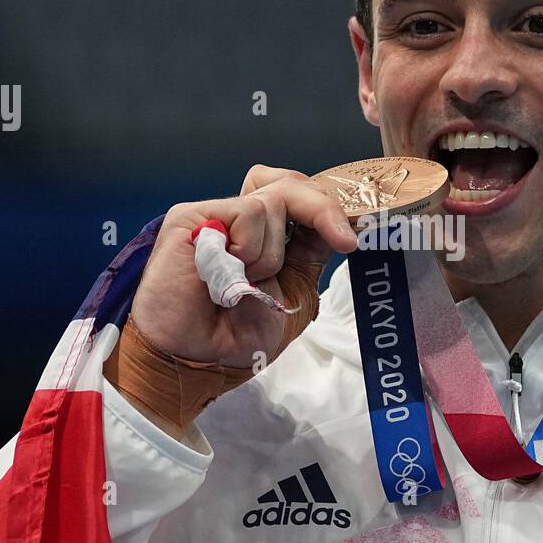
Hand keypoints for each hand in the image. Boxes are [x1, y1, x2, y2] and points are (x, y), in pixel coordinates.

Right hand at [129, 165, 357, 368]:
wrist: (199, 358)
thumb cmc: (239, 334)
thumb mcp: (295, 291)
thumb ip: (311, 251)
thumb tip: (339, 223)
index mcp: (263, 235)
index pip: (298, 196)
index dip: (326, 208)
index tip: (350, 239)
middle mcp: (239, 220)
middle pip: (290, 184)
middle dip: (323, 211)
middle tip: (343, 242)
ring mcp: (215, 215)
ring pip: (272, 203)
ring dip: (271, 254)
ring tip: (242, 283)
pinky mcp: (192, 216)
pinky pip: (248, 212)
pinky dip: (250, 250)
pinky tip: (225, 275)